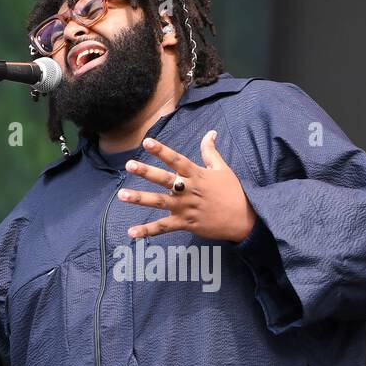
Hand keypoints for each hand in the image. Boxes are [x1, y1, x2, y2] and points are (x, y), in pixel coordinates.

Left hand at [121, 130, 257, 242]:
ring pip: (160, 202)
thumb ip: (210, 151)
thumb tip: (211, 132)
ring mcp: (186, 208)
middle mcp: (189, 190)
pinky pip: (163, 228)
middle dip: (146, 171)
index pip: (176, 160)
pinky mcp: (185, 224)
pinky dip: (147, 231)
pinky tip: (131, 232)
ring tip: (122, 195)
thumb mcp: (222, 169)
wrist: (243, 219)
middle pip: (165, 179)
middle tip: (130, 165)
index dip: (162, 151)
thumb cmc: (233, 192)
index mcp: (197, 175)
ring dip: (140, 198)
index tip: (147, 142)